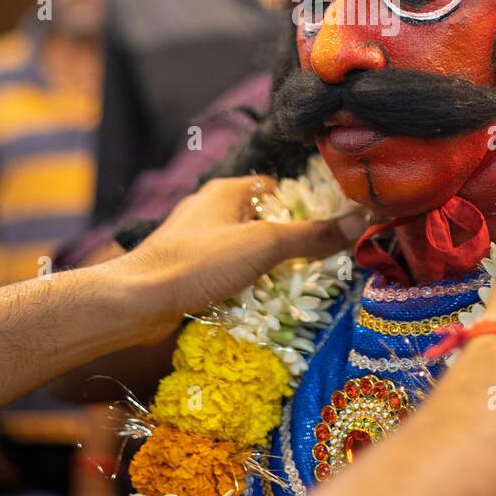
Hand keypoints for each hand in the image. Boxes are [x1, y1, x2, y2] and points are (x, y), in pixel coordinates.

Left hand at [118, 175, 364, 341]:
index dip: (305, 208)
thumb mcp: (263, 245)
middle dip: (288, 246)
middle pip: (263, 223)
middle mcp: (210, 210)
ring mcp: (196, 242)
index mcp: (227, 191)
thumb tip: (358, 221)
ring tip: (293, 292)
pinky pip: (226, 274)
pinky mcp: (186, 270)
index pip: (277, 189)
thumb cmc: (198, 263)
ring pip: (244, 252)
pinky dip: (243, 287)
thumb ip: (311, 235)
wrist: (136, 301)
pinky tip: (257, 306)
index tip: (331, 232)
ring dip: (266, 271)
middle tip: (319, 268)